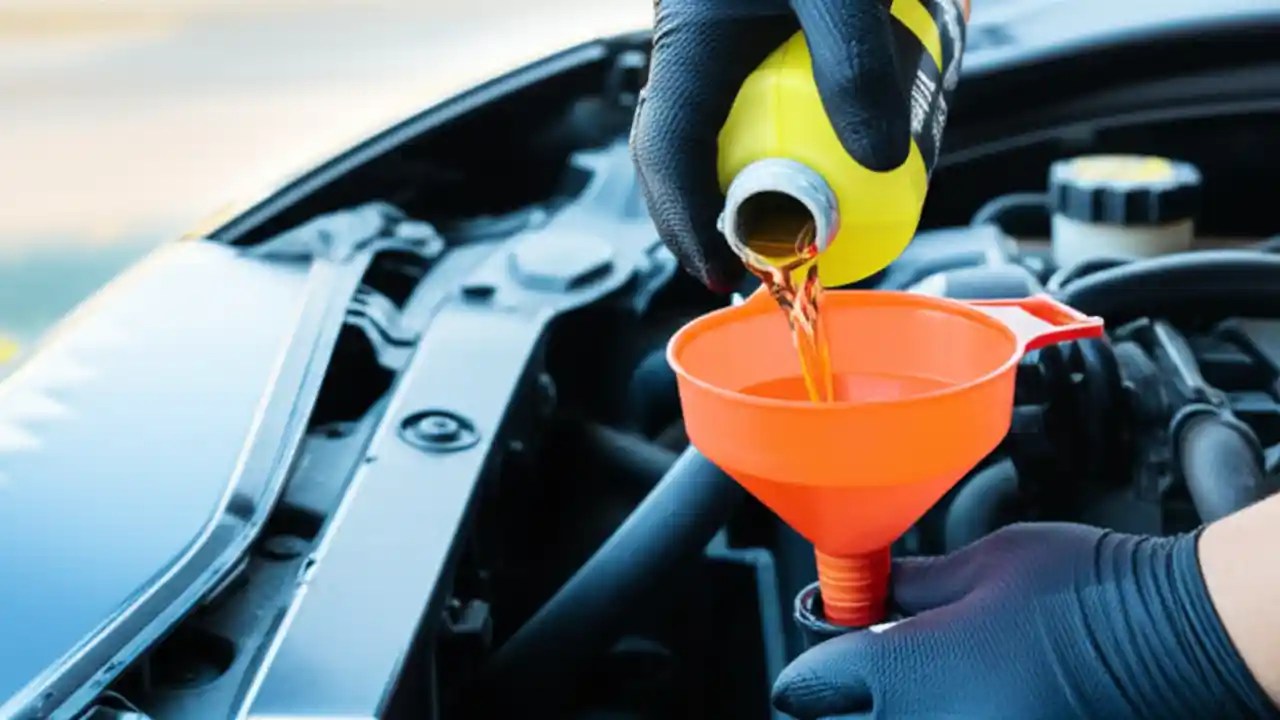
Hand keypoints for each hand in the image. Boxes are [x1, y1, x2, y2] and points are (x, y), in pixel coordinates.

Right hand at [630, 0, 917, 292]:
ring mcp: (710, 38)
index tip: (720, 274)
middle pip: (678, 153)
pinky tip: (807, 152)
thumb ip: (855, 64)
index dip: (685, 225)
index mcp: (691, 41)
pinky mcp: (739, 28)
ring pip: (707, 127)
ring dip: (738, 179)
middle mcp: (688, 44)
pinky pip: (739, 100)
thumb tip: (877, 163)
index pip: (666, 151)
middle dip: (707, 217)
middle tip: (754, 264)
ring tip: (779, 222)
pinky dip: (766, 140)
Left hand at [773, 523, 1277, 718]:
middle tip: (871, 668)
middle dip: (844, 701)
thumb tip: (869, 594)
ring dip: (893, 716)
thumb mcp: (979, 565)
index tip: (832, 640)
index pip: (805, 688)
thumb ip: (909, 588)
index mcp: (902, 679)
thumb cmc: (1084, 590)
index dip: (813, 663)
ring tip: (934, 682)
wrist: (1180, 638)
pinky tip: (974, 699)